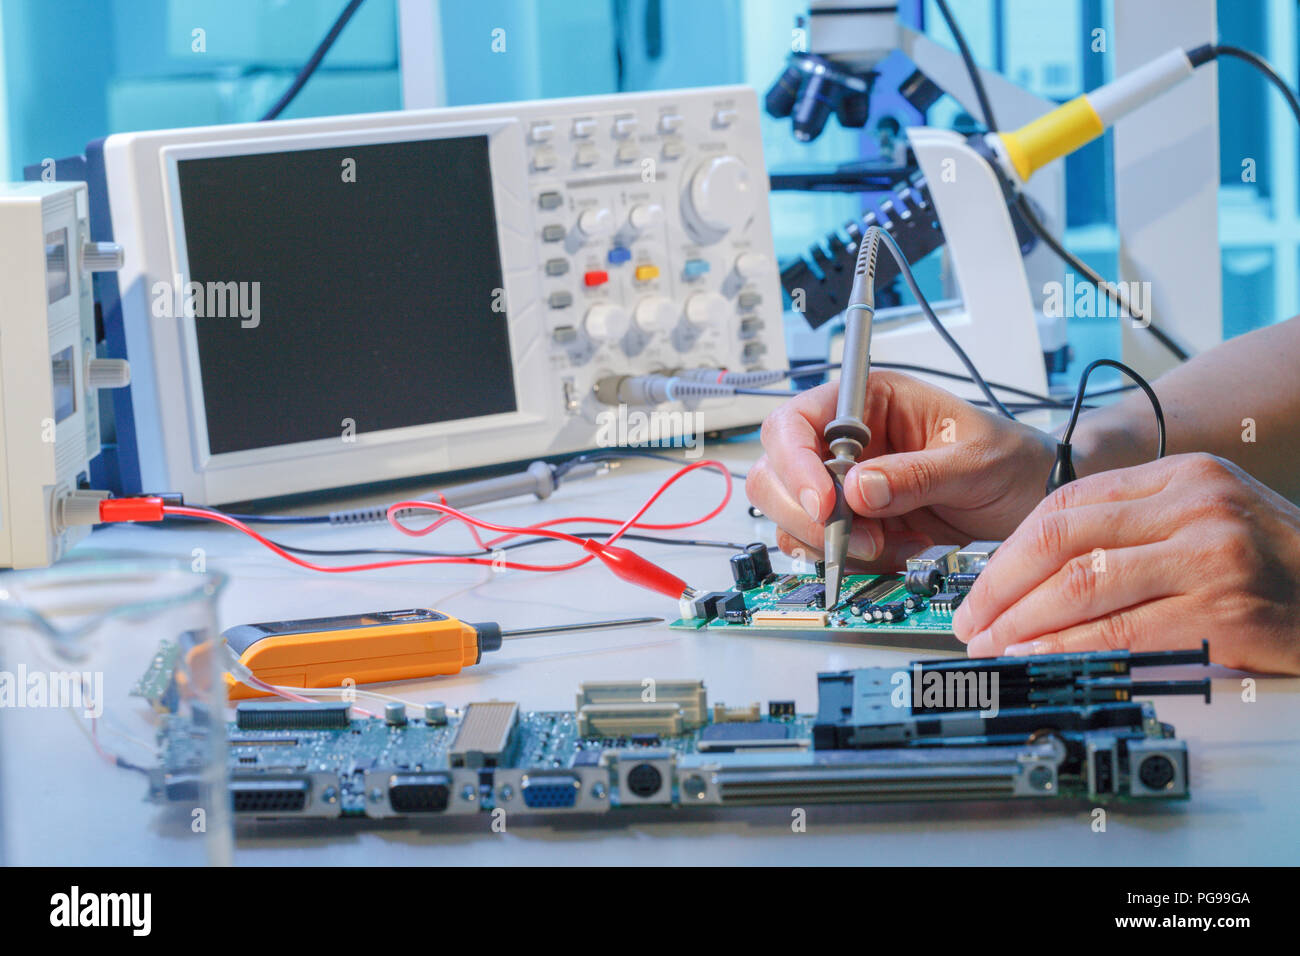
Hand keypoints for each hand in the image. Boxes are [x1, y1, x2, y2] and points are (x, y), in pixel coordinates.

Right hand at [746, 371, 1056, 569]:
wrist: (1031, 499)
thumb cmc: (1011, 460)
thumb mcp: (975, 460)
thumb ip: (918, 474)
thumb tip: (859, 489)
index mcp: (868, 401)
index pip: (795, 422)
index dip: (795, 462)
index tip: (825, 503)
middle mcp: (845, 440)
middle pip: (776, 472)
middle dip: (808, 514)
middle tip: (860, 539)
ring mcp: (843, 483)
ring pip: (789, 515)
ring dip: (832, 542)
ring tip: (892, 543)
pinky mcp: (851, 522)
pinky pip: (818, 546)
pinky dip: (850, 559)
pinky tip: (898, 548)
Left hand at [952, 453, 1299, 673]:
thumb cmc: (1275, 563)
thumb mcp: (1203, 519)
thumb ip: (1131, 529)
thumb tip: (1035, 572)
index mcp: (1177, 475)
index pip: (1064, 505)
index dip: (1008, 551)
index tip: (978, 585)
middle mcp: (1191, 504)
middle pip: (1061, 539)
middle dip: (1000, 586)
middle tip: (968, 621)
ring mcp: (1209, 553)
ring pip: (1081, 586)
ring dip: (1022, 623)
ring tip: (991, 647)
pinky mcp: (1224, 608)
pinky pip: (1122, 632)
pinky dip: (1068, 649)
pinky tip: (1038, 660)